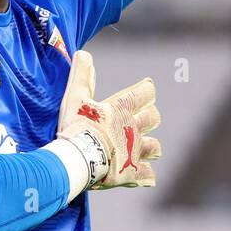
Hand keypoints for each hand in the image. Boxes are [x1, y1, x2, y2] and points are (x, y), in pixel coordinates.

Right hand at [56, 50, 161, 189]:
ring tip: (145, 148)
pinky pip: (147, 175)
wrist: (77, 160)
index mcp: (121, 109)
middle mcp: (133, 128)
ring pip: (154, 146)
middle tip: (142, 118)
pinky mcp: (132, 172)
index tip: (146, 88)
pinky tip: (145, 177)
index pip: (144, 93)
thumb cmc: (76, 126)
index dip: (146, 90)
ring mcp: (134, 151)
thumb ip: (81, 76)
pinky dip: (146, 175)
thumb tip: (83, 53)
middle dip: (150, 116)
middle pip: (153, 118)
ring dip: (151, 146)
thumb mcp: (75, 98)